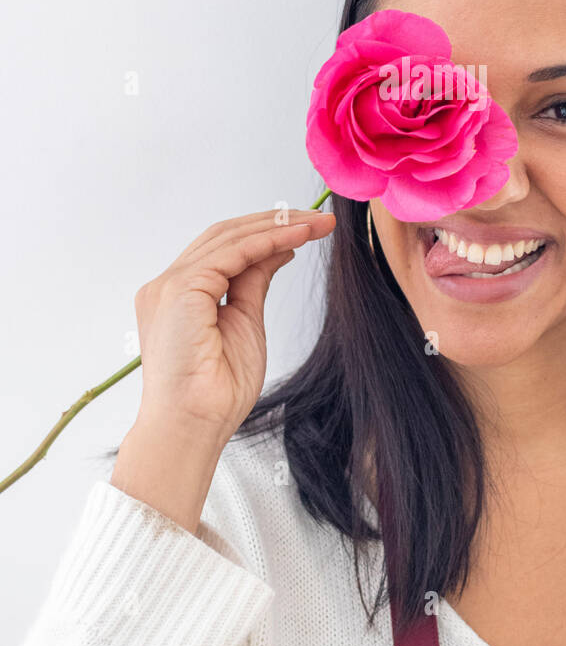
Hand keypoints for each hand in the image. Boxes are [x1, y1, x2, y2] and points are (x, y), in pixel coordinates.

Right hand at [131, 208, 335, 444]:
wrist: (194, 426)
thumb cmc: (216, 392)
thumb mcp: (245, 323)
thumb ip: (253, 283)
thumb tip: (277, 251)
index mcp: (178, 295)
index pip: (223, 248)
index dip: (265, 233)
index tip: (307, 230)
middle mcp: (166, 285)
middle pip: (225, 236)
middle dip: (274, 222)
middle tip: (319, 220)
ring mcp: (169, 285)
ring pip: (229, 239)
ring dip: (278, 226)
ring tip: (317, 224)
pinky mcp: (181, 289)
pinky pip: (232, 254)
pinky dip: (268, 240)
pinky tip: (299, 236)